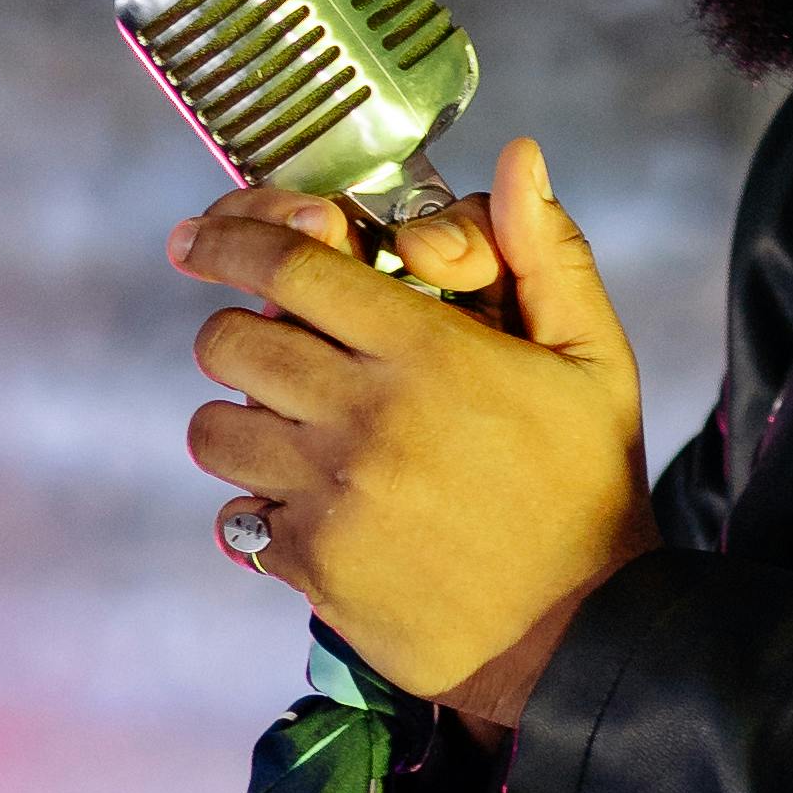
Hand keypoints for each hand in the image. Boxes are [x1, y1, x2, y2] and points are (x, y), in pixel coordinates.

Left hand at [175, 132, 655, 720]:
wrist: (581, 636)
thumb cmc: (589, 488)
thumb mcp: (594, 360)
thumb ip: (548, 252)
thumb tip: (520, 156)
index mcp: (428, 351)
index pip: (289, 267)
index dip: (229, 239)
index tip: (198, 238)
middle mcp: (366, 416)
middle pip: (229, 342)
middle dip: (238, 333)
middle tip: (271, 350)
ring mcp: (332, 495)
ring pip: (215, 429)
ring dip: (240, 421)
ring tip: (287, 433)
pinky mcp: (313, 565)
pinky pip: (238, 515)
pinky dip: (262, 507)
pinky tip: (316, 509)